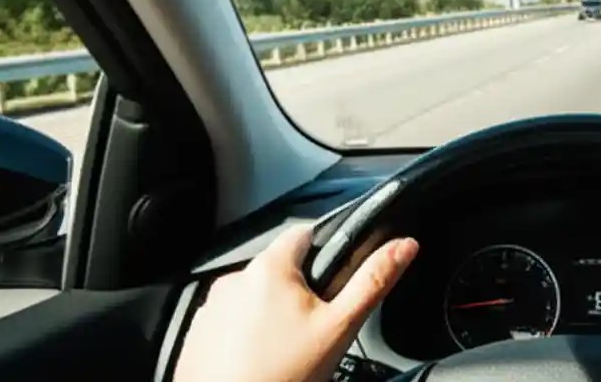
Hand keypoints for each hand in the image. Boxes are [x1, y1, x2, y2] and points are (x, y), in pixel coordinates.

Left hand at [175, 224, 418, 381]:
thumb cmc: (283, 375)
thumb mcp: (339, 329)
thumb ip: (372, 282)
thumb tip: (404, 245)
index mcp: (270, 267)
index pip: (306, 233)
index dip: (328, 251)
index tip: (336, 282)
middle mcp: (233, 278)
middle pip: (281, 269)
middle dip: (300, 291)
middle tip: (314, 328)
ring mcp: (209, 308)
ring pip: (254, 297)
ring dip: (270, 313)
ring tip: (286, 351)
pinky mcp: (196, 335)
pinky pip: (229, 322)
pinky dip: (245, 335)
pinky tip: (259, 361)